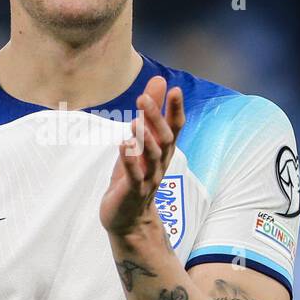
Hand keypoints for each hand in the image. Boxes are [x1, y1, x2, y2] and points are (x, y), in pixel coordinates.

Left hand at [99, 75, 184, 238]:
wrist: (128, 219)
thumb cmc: (135, 176)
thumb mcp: (141, 142)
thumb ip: (149, 112)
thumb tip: (158, 80)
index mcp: (162, 151)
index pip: (174, 127)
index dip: (175, 109)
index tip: (175, 89)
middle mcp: (159, 163)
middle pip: (165, 139)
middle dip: (156, 119)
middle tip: (143, 98)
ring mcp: (148, 178)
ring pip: (151, 157)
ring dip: (144, 139)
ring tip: (134, 122)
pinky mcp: (133, 191)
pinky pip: (134, 176)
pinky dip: (130, 161)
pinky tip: (124, 145)